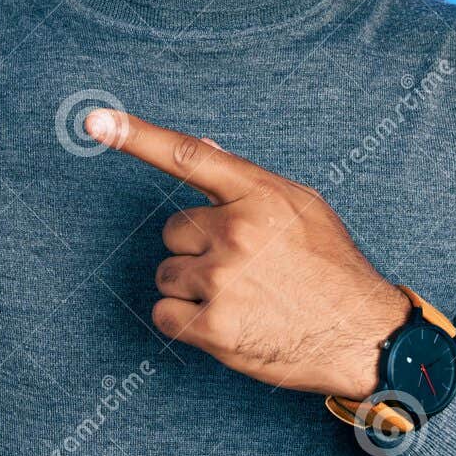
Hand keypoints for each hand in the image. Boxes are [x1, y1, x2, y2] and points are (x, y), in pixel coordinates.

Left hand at [84, 108, 409, 397]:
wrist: (361, 335)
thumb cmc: (331, 267)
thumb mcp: (302, 207)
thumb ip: (248, 182)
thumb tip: (203, 148)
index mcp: (259, 194)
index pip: (187, 155)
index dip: (135, 136)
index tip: (94, 121)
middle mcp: (235, 231)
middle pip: (174, 230)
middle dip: (197, 248)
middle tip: (242, 267)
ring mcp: (221, 279)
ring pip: (167, 272)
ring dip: (191, 286)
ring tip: (241, 297)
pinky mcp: (211, 326)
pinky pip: (165, 312)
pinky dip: (184, 320)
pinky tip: (224, 322)